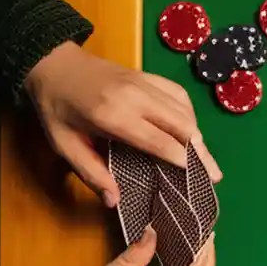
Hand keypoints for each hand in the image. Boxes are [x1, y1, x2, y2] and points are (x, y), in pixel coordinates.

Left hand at [24, 42, 220, 207]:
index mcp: (113, 116)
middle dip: (200, 152)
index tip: (195, 176)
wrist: (54, 64)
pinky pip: (180, 96)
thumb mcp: (64, 145)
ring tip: (205, 157)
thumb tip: (115, 201)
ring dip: (198, 135)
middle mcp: (136, 97)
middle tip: (212, 175)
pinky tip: (190, 129)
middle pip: (182, 125)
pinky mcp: (150, 76)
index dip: (180, 158)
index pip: (158, 140)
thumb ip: (91, 173)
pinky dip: (190, 115)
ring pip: (185, 111)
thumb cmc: (58, 109)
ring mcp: (146, 84)